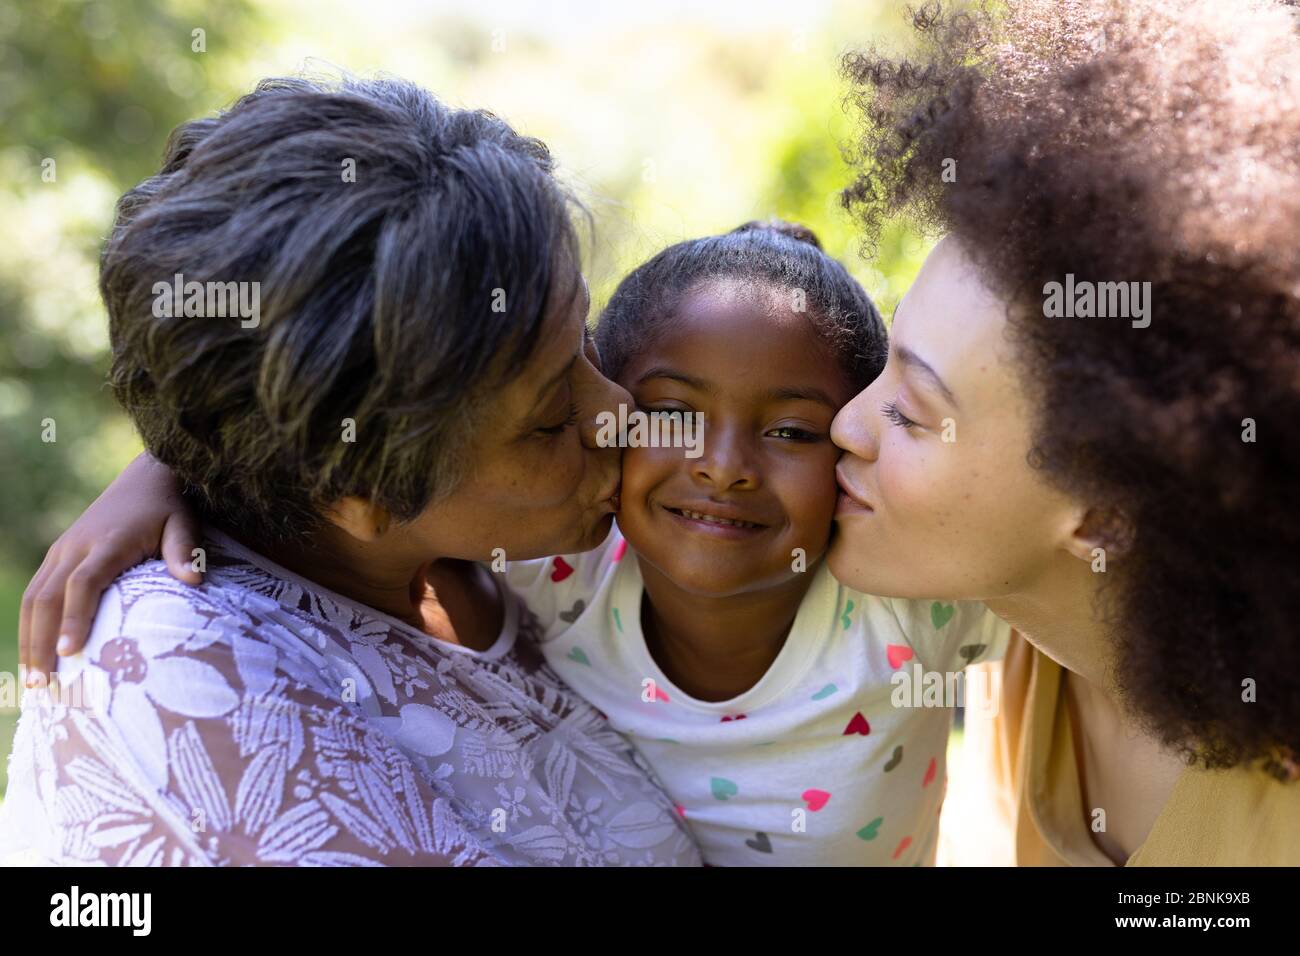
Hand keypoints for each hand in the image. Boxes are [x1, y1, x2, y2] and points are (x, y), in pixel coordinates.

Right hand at [19, 452, 201, 685]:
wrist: (145, 479)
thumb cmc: (169, 508)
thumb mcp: (183, 523)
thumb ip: (185, 550)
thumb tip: (193, 580)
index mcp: (106, 543)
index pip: (83, 583)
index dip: (73, 617)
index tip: (68, 652)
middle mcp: (75, 547)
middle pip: (46, 597)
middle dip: (40, 642)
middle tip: (43, 685)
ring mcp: (61, 552)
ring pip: (32, 598)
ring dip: (28, 640)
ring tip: (33, 683)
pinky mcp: (57, 556)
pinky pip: (34, 593)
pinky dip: (29, 625)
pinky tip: (34, 656)